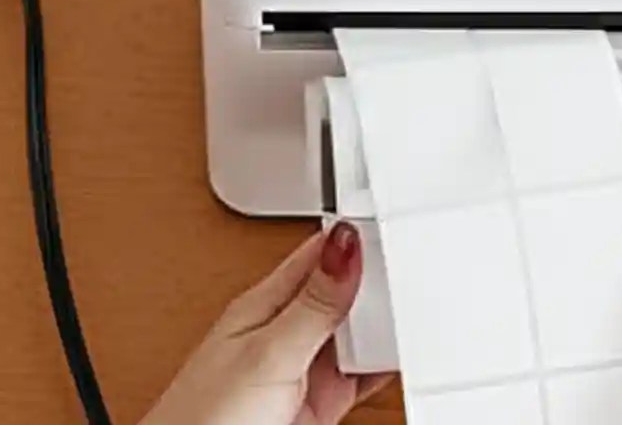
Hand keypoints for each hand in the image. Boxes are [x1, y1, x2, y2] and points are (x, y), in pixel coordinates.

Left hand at [140, 223, 392, 424]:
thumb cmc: (202, 419)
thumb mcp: (268, 353)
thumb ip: (312, 303)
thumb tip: (343, 244)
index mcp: (266, 305)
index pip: (319, 253)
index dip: (355, 233)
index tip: (394, 217)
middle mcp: (287, 332)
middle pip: (344, 291)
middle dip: (377, 279)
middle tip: (418, 265)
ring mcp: (303, 367)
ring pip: (356, 332)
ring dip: (382, 324)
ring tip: (417, 308)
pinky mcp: (320, 401)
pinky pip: (363, 374)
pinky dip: (384, 365)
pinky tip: (402, 356)